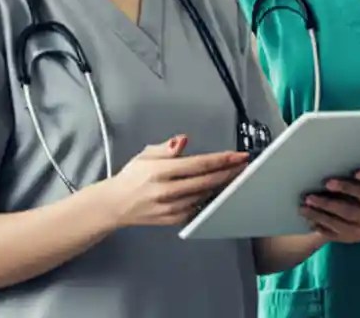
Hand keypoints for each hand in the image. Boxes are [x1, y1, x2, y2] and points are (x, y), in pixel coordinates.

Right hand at [96, 135, 248, 228]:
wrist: (116, 205)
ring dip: (222, 185)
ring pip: (205, 195)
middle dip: (229, 172)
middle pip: (207, 181)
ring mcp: (171, 208)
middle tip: (244, 165)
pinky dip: (209, 198)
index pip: (198, 164)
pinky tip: (217, 190)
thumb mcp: (145, 155)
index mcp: (159, 172)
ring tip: (235, 175)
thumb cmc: (132, 177)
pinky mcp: (174, 220)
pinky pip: (198, 208)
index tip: (237, 156)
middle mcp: (166, 191)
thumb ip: (166, 148)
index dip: (221, 160)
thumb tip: (184, 140)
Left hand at [299, 166, 359, 242]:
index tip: (356, 173)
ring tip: (304, 206)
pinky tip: (309, 219)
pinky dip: (321, 226)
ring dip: (320, 215)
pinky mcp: (353, 239)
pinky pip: (335, 235)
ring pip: (341, 224)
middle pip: (352, 210)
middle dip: (330, 203)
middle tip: (310, 196)